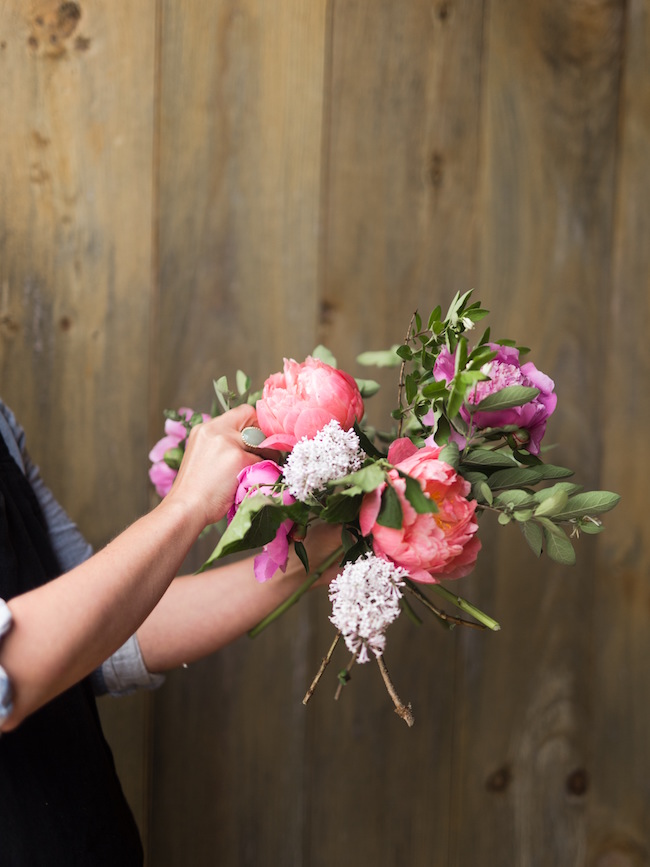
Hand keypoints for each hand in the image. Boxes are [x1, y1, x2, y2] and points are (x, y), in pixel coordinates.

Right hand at [166, 405, 261, 526]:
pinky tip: (252, 481)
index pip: (242, 411)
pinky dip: (262, 470)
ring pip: (261, 442)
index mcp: (205, 428)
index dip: (255, 424)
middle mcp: (215, 429)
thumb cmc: (196, 490)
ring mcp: (227, 442)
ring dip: (265, 456)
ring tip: (256, 471)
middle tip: (265, 455)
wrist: (186, 507)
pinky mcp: (238, 457)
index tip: (259, 440)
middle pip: (254, 420)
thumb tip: (252, 443)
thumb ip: (222, 444)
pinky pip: (262, 460)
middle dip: (263, 438)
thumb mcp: (203, 456)